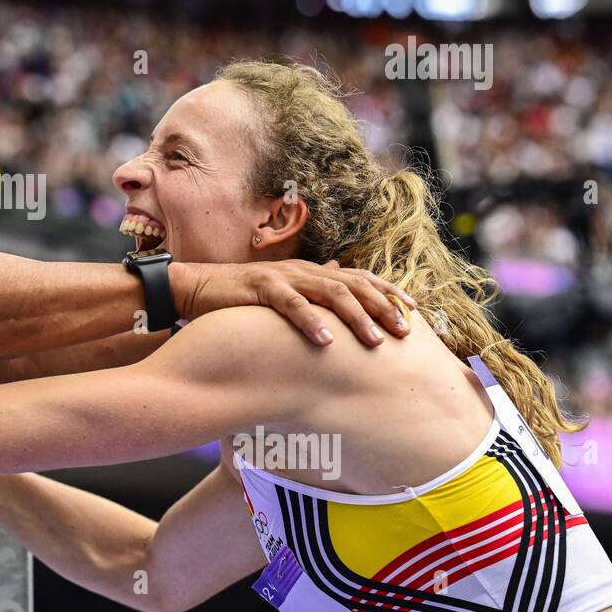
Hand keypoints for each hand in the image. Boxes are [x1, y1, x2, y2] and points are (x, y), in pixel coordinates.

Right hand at [174, 259, 415, 348]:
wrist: (197, 287)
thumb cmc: (241, 297)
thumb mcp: (283, 290)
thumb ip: (312, 286)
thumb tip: (340, 272)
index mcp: (310, 272)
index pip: (359, 278)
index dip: (388, 292)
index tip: (414, 312)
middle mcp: (303, 270)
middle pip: (353, 285)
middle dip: (382, 308)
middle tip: (404, 332)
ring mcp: (283, 277)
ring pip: (330, 292)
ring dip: (356, 317)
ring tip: (374, 341)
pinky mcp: (261, 287)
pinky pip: (292, 305)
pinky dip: (311, 321)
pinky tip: (326, 341)